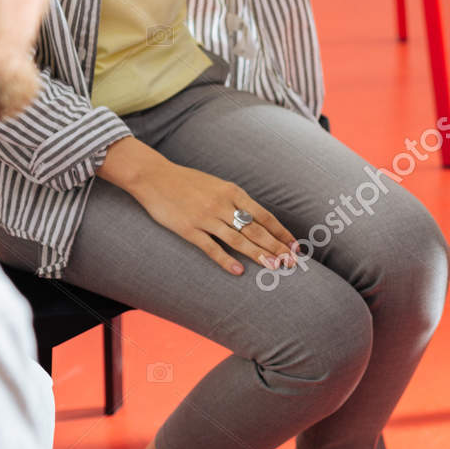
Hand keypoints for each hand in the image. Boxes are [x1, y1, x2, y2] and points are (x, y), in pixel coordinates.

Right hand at [100, 138, 298, 275]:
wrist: (154, 177)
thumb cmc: (188, 182)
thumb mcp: (218, 185)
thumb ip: (236, 201)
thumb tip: (257, 220)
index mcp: (233, 192)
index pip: (264, 216)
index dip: (281, 232)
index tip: (294, 246)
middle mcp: (223, 205)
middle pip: (256, 229)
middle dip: (276, 247)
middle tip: (291, 263)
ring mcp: (206, 217)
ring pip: (238, 239)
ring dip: (258, 254)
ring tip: (273, 267)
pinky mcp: (188, 229)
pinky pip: (210, 247)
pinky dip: (225, 260)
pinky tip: (238, 271)